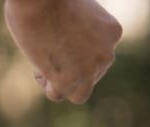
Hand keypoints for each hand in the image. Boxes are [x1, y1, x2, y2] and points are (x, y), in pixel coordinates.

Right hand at [4, 0, 121, 103]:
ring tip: (45, 65)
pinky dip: (46, 83)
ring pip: (79, 92)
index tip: (61, 37)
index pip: (99, 54)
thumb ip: (84, 30)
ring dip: (62, 83)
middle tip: (50, 47)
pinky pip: (57, 94)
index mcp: (112, 32)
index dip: (77, 49)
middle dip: (70, 66)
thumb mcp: (80, 9)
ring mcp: (89, 70)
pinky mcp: (67, 80)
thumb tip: (74, 51)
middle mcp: (107, 54)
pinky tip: (37, 68)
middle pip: (90, 74)